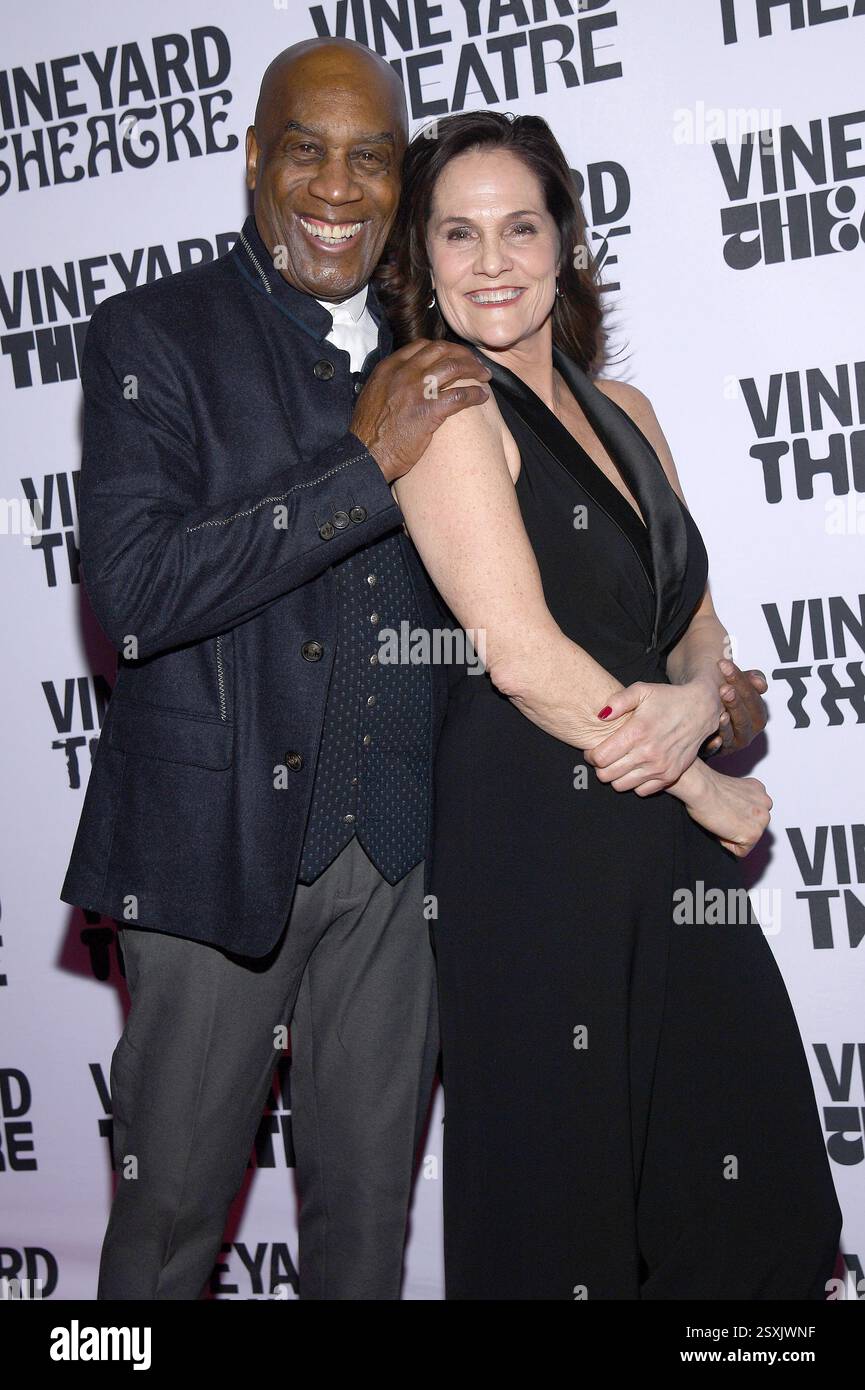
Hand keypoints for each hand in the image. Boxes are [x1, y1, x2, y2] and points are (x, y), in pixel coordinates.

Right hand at [350, 340, 491, 483]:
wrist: (366, 454)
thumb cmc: (369, 432)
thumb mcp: (373, 395)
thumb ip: (389, 381)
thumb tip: (403, 379)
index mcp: (389, 367)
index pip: (422, 346)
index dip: (443, 348)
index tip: (454, 356)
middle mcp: (403, 373)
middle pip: (441, 350)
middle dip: (462, 354)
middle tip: (474, 364)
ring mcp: (417, 390)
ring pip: (453, 367)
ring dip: (474, 370)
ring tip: (484, 377)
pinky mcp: (429, 411)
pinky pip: (459, 395)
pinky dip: (474, 394)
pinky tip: (482, 397)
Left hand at [584, 679, 720, 794]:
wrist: (700, 710)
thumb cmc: (667, 698)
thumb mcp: (642, 690)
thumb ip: (618, 701)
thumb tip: (601, 716)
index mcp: (637, 732)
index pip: (600, 758)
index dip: (590, 755)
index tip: (593, 750)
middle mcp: (648, 753)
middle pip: (606, 775)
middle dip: (599, 767)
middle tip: (604, 757)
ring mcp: (660, 767)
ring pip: (621, 786)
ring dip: (615, 776)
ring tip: (619, 762)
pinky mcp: (670, 776)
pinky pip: (641, 791)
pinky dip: (634, 783)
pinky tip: (636, 768)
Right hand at [678, 760, 772, 857]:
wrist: (700, 788)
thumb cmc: (705, 787)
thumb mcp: (731, 789)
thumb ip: (741, 801)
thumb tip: (735, 815)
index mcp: (759, 790)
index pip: (752, 814)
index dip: (734, 815)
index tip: (724, 808)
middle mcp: (765, 803)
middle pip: (753, 827)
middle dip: (737, 826)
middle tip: (721, 814)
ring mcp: (761, 820)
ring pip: (748, 840)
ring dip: (733, 835)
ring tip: (721, 819)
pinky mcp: (753, 835)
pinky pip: (740, 851)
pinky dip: (727, 844)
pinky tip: (720, 826)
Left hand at [702, 661, 767, 755]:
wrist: (697, 712)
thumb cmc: (721, 696)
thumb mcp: (734, 685)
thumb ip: (748, 681)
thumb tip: (761, 684)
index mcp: (756, 713)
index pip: (752, 697)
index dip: (740, 680)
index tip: (724, 664)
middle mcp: (747, 731)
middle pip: (745, 718)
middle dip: (736, 703)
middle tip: (724, 689)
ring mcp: (732, 743)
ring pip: (731, 736)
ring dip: (727, 726)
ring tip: (721, 714)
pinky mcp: (716, 752)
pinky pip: (716, 752)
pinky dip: (715, 747)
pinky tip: (713, 739)